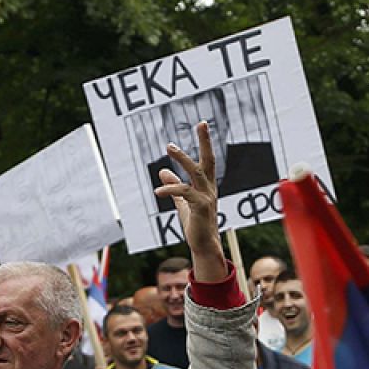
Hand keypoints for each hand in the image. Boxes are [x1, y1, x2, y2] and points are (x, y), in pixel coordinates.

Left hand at [154, 120, 228, 283]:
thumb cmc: (195, 224)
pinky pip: (184, 193)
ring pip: (196, 172)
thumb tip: (162, 171)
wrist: (203, 245)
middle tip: (202, 123)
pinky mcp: (201, 207)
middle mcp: (210, 188)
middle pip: (209, 160)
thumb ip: (173, 186)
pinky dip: (170, 190)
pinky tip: (158, 192)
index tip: (202, 124)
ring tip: (170, 146)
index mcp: (207, 185)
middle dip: (206, 141)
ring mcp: (207, 197)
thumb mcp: (182, 202)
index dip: (205, 142)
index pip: (207, 160)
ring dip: (182, 158)